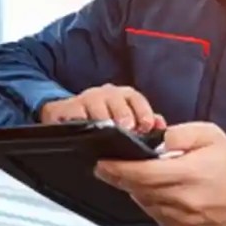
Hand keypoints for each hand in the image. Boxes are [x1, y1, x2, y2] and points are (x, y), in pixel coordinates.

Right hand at [39, 84, 165, 132]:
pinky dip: (79, 120)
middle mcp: (105, 94)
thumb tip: (160, 126)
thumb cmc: (105, 124)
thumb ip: (145, 124)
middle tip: (127, 129)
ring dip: (103, 117)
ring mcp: (84, 99)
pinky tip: (85, 131)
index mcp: (123, 96)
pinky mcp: (65, 108)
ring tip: (107, 131)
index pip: (136, 99)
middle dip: (123, 114)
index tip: (146, 126)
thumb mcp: (126, 123)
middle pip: (116, 99)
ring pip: (95, 104)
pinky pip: (73, 111)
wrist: (68, 119)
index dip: (143, 112)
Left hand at [93, 122, 225, 225]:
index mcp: (189, 173)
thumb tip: (156, 141)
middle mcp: (183, 199)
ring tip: (138, 176)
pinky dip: (150, 202)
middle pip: (137, 189)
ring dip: (136, 190)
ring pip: (144, 203)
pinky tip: (157, 191)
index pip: (142, 173)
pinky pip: (155, 215)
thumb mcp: (210, 135)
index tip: (102, 163)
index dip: (118, 169)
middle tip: (107, 167)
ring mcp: (181, 218)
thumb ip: (180, 133)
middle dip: (119, 178)